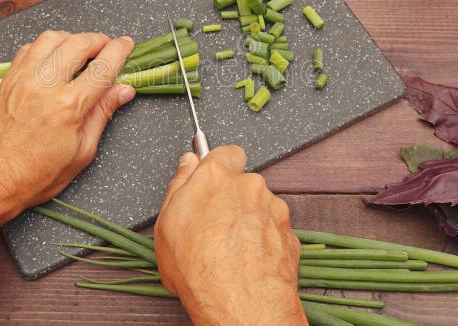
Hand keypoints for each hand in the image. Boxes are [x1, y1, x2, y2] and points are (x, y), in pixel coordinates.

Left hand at [0, 31, 135, 217]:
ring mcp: (22, 78)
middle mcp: (45, 85)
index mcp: (68, 106)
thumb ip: (102, 114)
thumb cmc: (36, 174)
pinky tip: (54, 59)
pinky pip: (30, 48)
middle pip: (79, 43)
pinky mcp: (7, 79)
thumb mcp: (81, 152)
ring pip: (52, 38)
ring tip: (81, 51)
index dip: (120, 50)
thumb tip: (123, 90)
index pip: (103, 66)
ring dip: (72, 39)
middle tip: (107, 48)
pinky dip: (47, 46)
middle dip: (99, 40)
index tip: (127, 44)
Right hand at [154, 146, 305, 325]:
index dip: (218, 168)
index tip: (210, 184)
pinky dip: (264, 241)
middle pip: (242, 183)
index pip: (225, 153)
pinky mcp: (290, 233)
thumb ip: (179, 184)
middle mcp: (250, 186)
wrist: (240, 304)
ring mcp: (274, 209)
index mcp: (217, 176)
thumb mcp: (167, 224)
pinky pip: (273, 230)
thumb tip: (187, 163)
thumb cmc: (200, 269)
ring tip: (231, 250)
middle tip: (214, 226)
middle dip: (232, 199)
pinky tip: (249, 260)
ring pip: (260, 207)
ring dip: (249, 221)